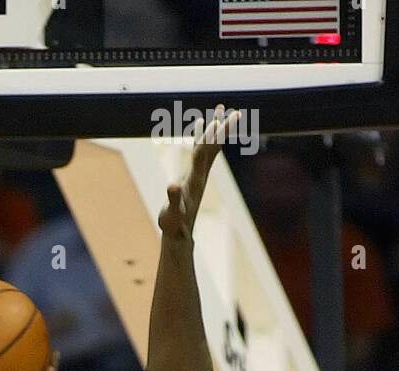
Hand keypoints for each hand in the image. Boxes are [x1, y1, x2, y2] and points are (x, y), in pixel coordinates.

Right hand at [158, 105, 239, 240]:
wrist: (180, 234)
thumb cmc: (173, 225)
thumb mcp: (171, 214)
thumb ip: (173, 200)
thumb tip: (173, 187)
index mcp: (195, 179)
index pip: (203, 154)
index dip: (208, 137)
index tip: (215, 121)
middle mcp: (201, 174)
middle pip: (212, 147)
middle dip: (220, 128)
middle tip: (227, 109)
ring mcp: (199, 174)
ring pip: (211, 146)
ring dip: (216, 128)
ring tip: (221, 109)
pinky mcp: (195, 175)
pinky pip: (203, 151)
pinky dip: (205, 136)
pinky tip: (203, 125)